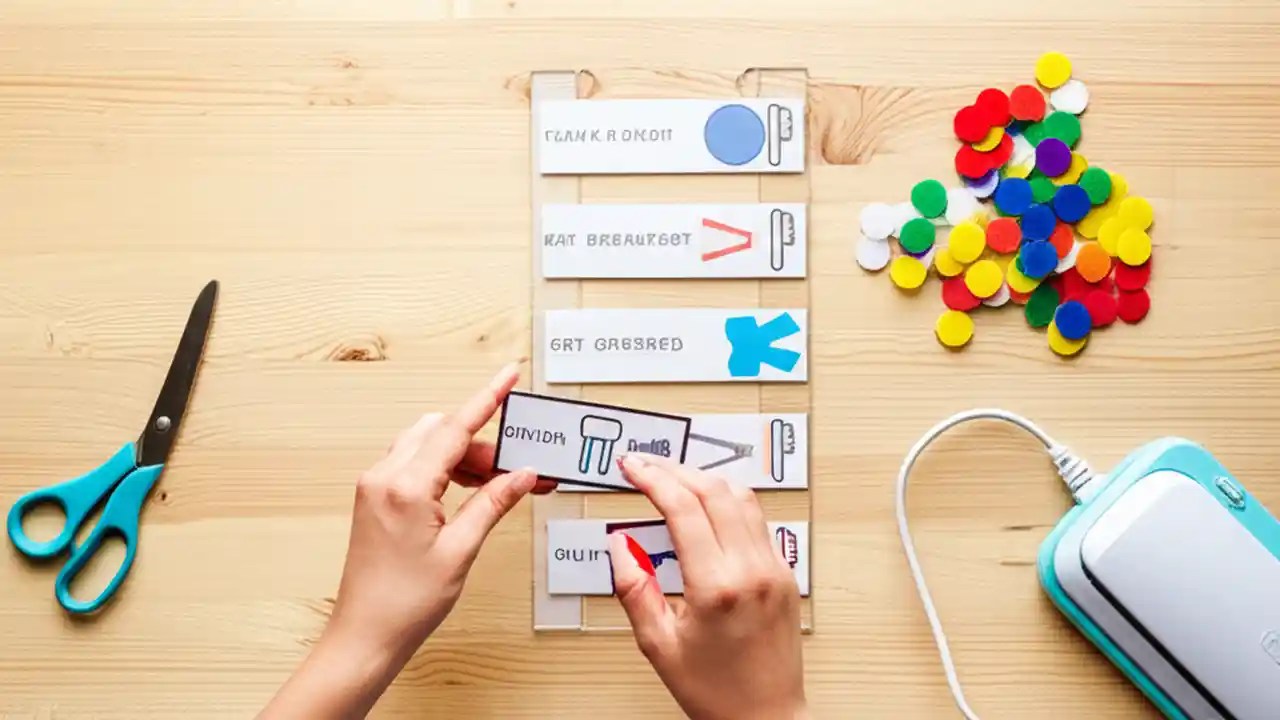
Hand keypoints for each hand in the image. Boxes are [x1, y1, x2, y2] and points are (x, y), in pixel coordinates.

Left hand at [260, 362, 554, 719]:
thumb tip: (522, 474)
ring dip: (465, 457)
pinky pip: (414, 465)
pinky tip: (469, 492)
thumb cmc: (405, 604)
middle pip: (442, 433)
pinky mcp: (373, 498)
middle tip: (518, 466)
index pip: (455, 427)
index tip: (508, 375)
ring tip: (498, 485)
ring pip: (428, 446)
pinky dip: (445, 469)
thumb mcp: (461, 551)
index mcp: (406, 487)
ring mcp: (374, 487)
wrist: (364, 637)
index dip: (487, 398)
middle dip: (484, 443)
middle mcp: (383, 478)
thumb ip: (493, 503)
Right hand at [610, 454, 806, 719]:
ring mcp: (774, 569)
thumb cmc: (717, 692)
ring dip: (705, 478)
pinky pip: (757, 520)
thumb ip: (634, 589)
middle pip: (714, 490)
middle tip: (645, 463)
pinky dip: (729, 500)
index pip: (683, 507)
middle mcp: (751, 570)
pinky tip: (708, 503)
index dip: (653, 478)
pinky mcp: (785, 575)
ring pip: (742, 497)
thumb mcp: (658, 645)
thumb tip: (619, 545)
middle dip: (675, 468)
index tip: (632, 466)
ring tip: (674, 475)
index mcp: (717, 587)